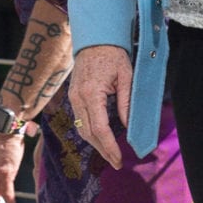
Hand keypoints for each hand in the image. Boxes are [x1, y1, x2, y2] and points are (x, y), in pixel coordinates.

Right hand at [69, 44, 132, 169]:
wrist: (94, 40)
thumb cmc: (113, 55)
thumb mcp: (126, 77)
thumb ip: (126, 103)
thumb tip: (129, 127)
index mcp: (91, 93)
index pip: (100, 128)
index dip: (109, 146)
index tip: (119, 159)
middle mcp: (78, 98)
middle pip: (88, 133)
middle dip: (103, 150)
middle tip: (117, 162)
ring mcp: (73, 98)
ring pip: (82, 129)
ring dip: (96, 144)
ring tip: (110, 155)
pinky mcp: (73, 97)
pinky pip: (79, 121)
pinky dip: (90, 133)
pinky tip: (101, 139)